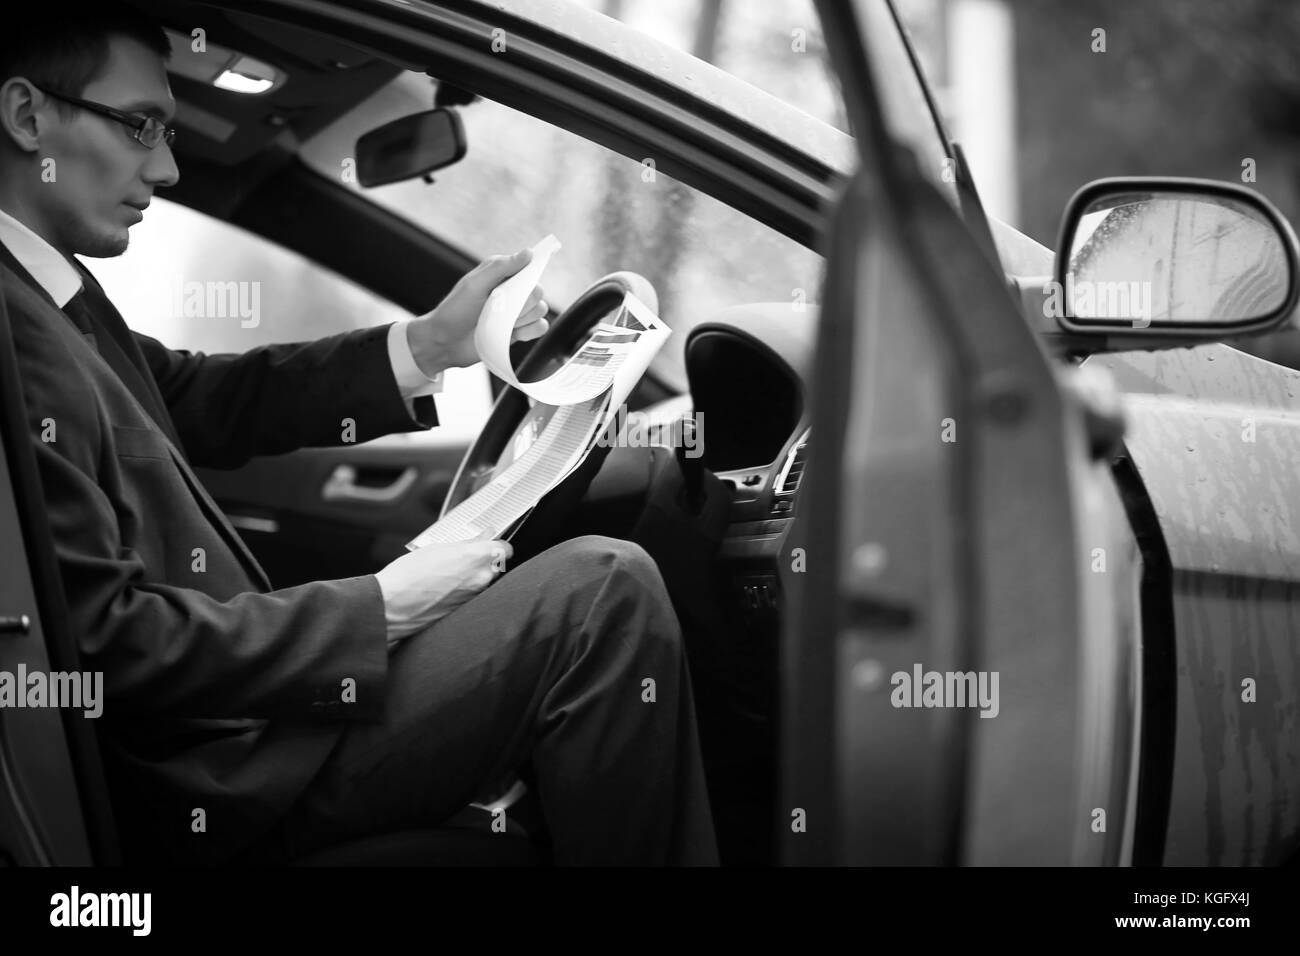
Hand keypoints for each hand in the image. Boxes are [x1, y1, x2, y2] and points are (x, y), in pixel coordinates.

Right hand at [374, 539, 512, 645]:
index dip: (496, 545)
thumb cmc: (408, 575)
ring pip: (485, 581)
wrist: (391, 606)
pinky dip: (465, 590)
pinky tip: (446, 586)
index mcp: (478, 556)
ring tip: (450, 573)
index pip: (506, 549)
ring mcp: (476, 596)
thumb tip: (482, 538)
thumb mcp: (437, 548)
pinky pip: (474, 595)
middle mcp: (482, 578)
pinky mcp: (466, 610)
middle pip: (497, 566)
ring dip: (475, 575)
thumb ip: (466, 544)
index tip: (488, 544)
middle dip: (485, 560)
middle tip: (465, 557)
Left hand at [406, 249, 549, 372]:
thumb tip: (529, 253)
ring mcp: (516, 311)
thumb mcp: (474, 285)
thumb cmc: (455, 311)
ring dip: (524, 318)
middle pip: (538, 292)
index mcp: (501, 273)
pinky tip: (515, 333)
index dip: (528, 277)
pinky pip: (541, 327)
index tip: (515, 289)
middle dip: (522, 303)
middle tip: (499, 309)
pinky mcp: (519, 330)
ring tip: (501, 323)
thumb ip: (501, 267)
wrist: (445, 343)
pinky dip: (531, 331)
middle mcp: (511, 290)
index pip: (529, 268)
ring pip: (541, 310)